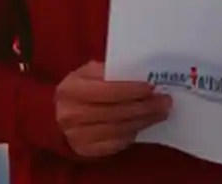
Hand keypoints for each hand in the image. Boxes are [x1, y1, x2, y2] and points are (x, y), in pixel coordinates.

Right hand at [54, 60, 171, 158]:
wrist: (56, 116)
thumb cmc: (78, 90)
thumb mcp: (86, 73)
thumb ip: (107, 72)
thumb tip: (139, 75)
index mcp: (71, 89)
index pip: (106, 90)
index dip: (131, 90)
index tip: (151, 87)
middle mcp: (71, 114)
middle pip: (116, 111)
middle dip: (144, 106)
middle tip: (164, 101)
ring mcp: (77, 135)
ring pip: (119, 128)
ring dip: (144, 120)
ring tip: (160, 112)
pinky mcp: (86, 150)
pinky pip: (116, 143)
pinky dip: (132, 133)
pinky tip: (142, 124)